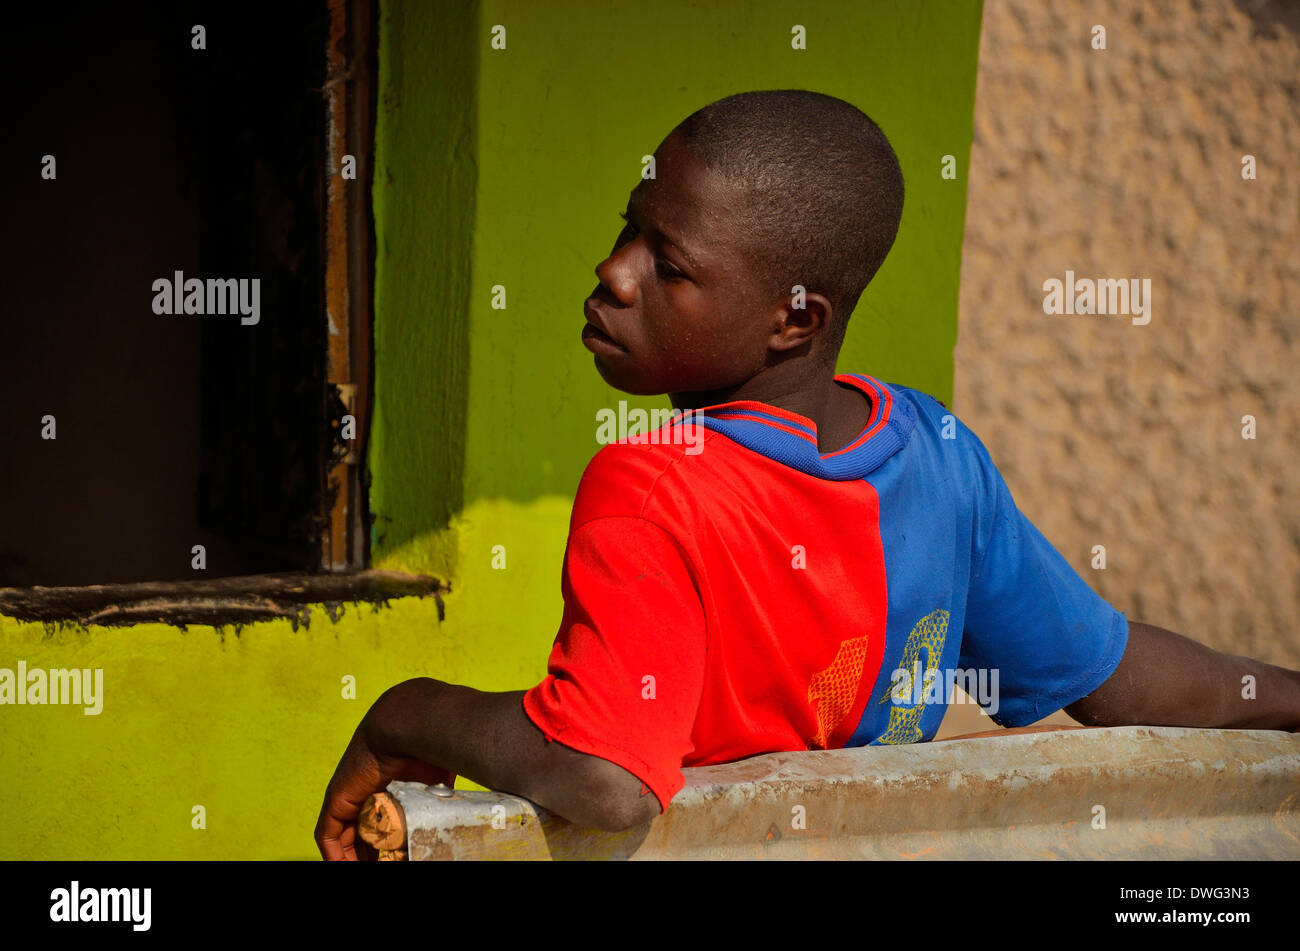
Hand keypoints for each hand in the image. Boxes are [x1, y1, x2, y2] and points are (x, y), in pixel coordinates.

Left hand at [314, 712, 454, 860]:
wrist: (409, 728)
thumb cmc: (432, 751)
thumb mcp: (436, 787)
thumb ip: (437, 805)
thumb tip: (452, 825)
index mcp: (392, 790)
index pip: (384, 827)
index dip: (390, 849)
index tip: (403, 858)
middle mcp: (368, 794)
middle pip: (365, 836)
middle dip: (375, 858)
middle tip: (389, 867)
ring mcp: (350, 796)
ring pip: (347, 839)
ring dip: (356, 860)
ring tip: (374, 871)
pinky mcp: (336, 799)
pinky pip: (328, 835)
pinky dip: (336, 856)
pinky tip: (346, 867)